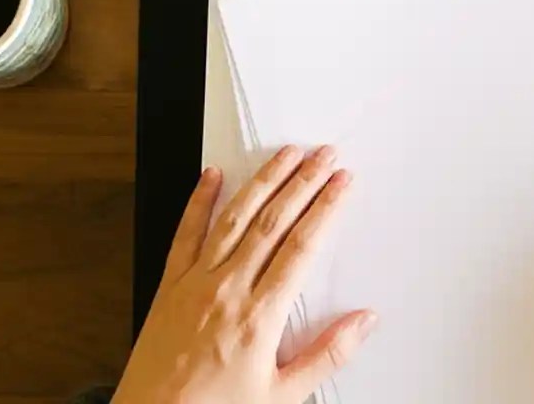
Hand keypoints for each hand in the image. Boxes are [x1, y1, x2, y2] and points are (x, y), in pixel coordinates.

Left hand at [115, 145, 375, 403]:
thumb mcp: (282, 395)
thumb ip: (327, 355)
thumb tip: (364, 322)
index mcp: (259, 317)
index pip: (302, 247)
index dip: (325, 208)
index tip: (342, 182)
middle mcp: (227, 290)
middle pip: (273, 222)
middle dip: (303, 182)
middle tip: (324, 154)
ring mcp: (195, 283)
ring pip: (234, 218)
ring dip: (263, 181)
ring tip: (285, 154)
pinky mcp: (169, 285)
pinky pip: (186, 233)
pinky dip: (200, 201)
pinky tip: (213, 175)